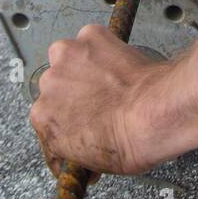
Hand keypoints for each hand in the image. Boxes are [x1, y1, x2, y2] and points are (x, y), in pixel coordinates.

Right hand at [31, 26, 165, 177]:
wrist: (154, 113)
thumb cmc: (128, 140)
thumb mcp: (92, 162)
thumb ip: (74, 147)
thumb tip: (82, 150)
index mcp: (43, 117)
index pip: (47, 120)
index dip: (65, 123)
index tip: (77, 125)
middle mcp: (49, 84)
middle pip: (56, 86)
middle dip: (73, 94)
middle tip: (98, 101)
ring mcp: (68, 56)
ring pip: (68, 58)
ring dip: (81, 67)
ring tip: (106, 79)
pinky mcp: (90, 36)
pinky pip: (91, 39)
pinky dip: (101, 48)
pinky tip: (115, 62)